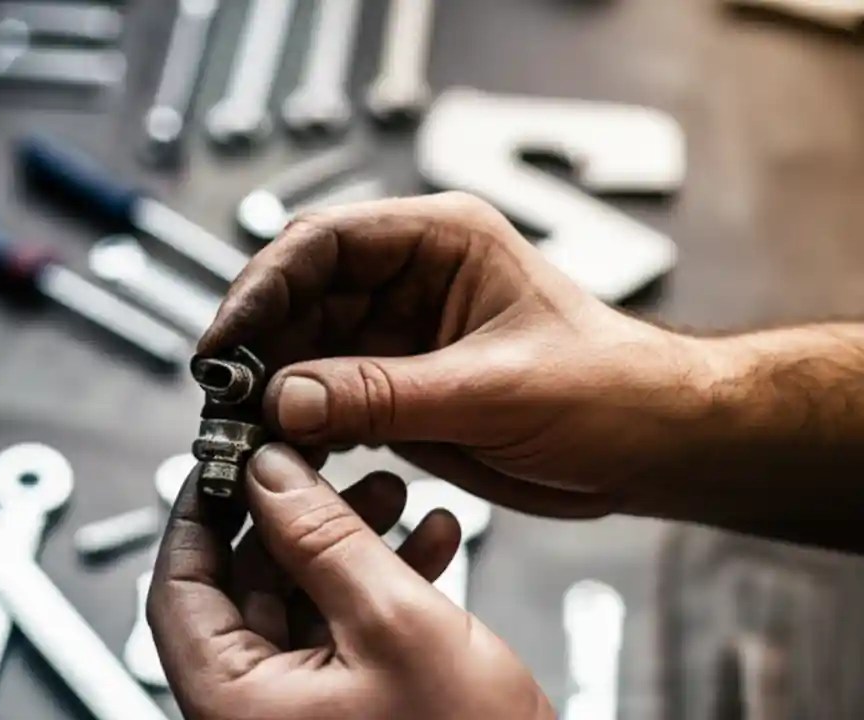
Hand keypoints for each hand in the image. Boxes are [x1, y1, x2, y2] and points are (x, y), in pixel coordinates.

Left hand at [149, 444, 551, 719]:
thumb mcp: (394, 624)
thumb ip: (325, 537)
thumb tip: (269, 473)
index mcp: (234, 701)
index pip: (179, 587)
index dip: (202, 512)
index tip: (229, 460)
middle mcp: (255, 711)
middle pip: (244, 588)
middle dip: (295, 518)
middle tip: (322, 465)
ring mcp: (302, 714)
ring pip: (302, 603)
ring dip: (346, 544)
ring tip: (391, 494)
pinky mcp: (348, 713)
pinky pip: (343, 633)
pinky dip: (379, 584)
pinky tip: (427, 543)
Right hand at [198, 192, 720, 518]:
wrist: (654, 446)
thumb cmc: (613, 389)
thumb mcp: (495, 389)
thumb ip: (384, 393)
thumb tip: (285, 397)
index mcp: (440, 242)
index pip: (323, 242)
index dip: (263, 286)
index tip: (226, 338)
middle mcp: (410, 281)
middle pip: (300, 296)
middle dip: (258, 345)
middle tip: (222, 397)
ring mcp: (400, 336)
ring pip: (304, 350)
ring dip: (271, 389)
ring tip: (243, 431)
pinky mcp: (399, 388)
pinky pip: (327, 396)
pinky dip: (301, 423)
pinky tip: (285, 449)